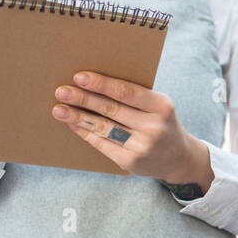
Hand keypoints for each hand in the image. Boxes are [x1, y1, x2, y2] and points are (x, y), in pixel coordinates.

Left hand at [51, 71, 212, 185]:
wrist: (178, 158)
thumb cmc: (162, 123)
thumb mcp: (158, 107)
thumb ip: (135, 97)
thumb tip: (94, 84)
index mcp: (162, 106)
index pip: (127, 92)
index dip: (101, 84)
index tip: (79, 77)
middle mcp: (154, 127)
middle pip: (111, 109)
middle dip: (83, 99)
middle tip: (61, 91)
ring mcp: (142, 146)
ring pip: (103, 127)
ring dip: (78, 117)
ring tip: (59, 109)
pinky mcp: (131, 161)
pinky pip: (102, 143)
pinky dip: (85, 132)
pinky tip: (73, 124)